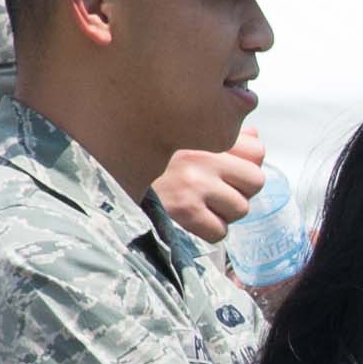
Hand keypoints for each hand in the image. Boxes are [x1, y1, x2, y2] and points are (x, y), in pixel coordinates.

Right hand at [152, 142, 270, 242]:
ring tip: (202, 203)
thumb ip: (219, 133)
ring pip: (241, 208)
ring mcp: (194, 184)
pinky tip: (194, 219)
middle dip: (239, 189)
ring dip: (225, 211)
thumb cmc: (148, 155)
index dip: (245, 163)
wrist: (104, 173)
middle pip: (256, 181)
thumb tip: (256, 139)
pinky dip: (210, 229)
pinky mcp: (185, 211)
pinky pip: (220, 231)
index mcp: (202, 133)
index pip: (258, 150)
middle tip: (216, 190)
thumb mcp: (182, 133)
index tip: (228, 168)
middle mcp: (202, 156)